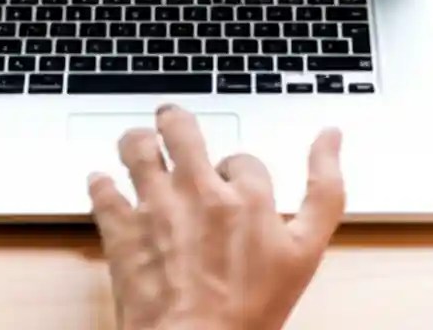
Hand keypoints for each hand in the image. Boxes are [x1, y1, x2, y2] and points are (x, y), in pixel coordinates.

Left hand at [88, 105, 345, 329]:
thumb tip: (331, 135)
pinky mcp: (121, 230)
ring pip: (135, 146)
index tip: (232, 183)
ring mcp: (155, 208)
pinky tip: (104, 183)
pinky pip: (101, 189)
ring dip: (135, 141)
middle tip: (170, 121)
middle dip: (173, 121)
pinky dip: (100, 183)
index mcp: (245, 196)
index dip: (237, 169)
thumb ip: (325, 191)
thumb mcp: (306, 253)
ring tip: (137, 144)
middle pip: (180, 128)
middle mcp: (197, 191)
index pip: (242, 158)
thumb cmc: (251, 313)